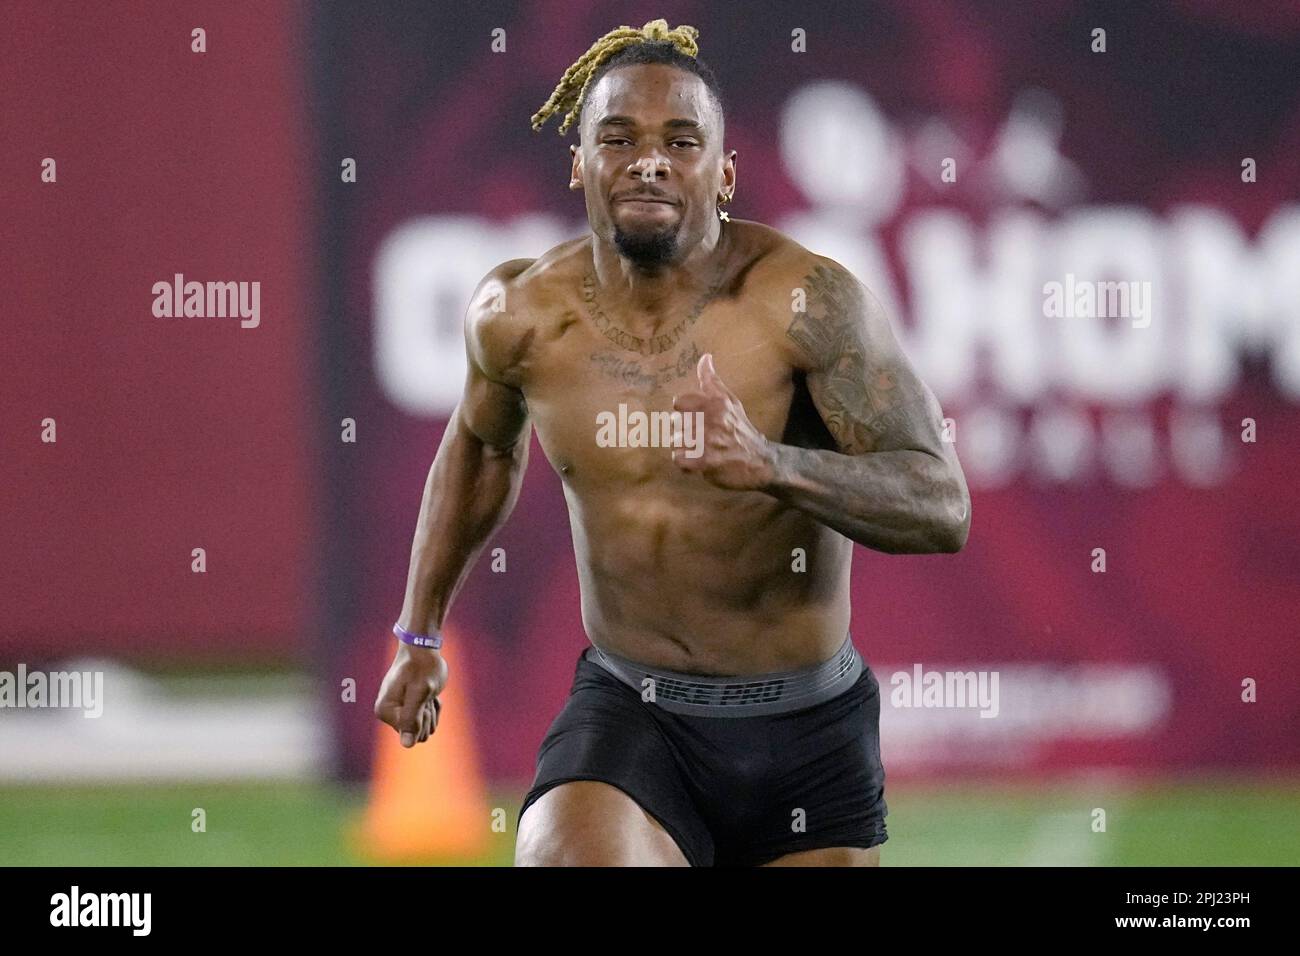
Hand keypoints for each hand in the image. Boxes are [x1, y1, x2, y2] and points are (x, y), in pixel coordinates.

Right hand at [374, 642, 447, 746]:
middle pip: (418, 734)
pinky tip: (429, 694)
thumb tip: (407, 745)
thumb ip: (412, 718)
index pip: (412, 733)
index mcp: (385, 711)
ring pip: (424, 728)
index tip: (422, 697)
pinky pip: (426, 721)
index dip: (423, 716)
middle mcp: (388, 714)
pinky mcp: (408, 709)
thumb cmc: (422, 667)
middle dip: (428, 715)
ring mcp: (398, 712)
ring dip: (432, 710)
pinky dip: (433, 708)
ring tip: (427, 692)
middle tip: (427, 694)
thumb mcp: (420, 692)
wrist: (422, 649)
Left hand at [671, 353, 777, 490]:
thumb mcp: (730, 402)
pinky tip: (698, 462)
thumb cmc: (740, 430)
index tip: (695, 418)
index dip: (684, 412)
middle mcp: (712, 420)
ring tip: (701, 449)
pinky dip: (686, 463)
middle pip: (675, 423)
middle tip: (701, 437)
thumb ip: (712, 381)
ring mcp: (709, 441)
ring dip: (685, 447)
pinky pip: (679, 459)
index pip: (679, 402)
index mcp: (716, 404)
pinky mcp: (706, 462)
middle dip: (684, 431)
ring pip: (676, 441)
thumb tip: (705, 357)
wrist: (759, 462)